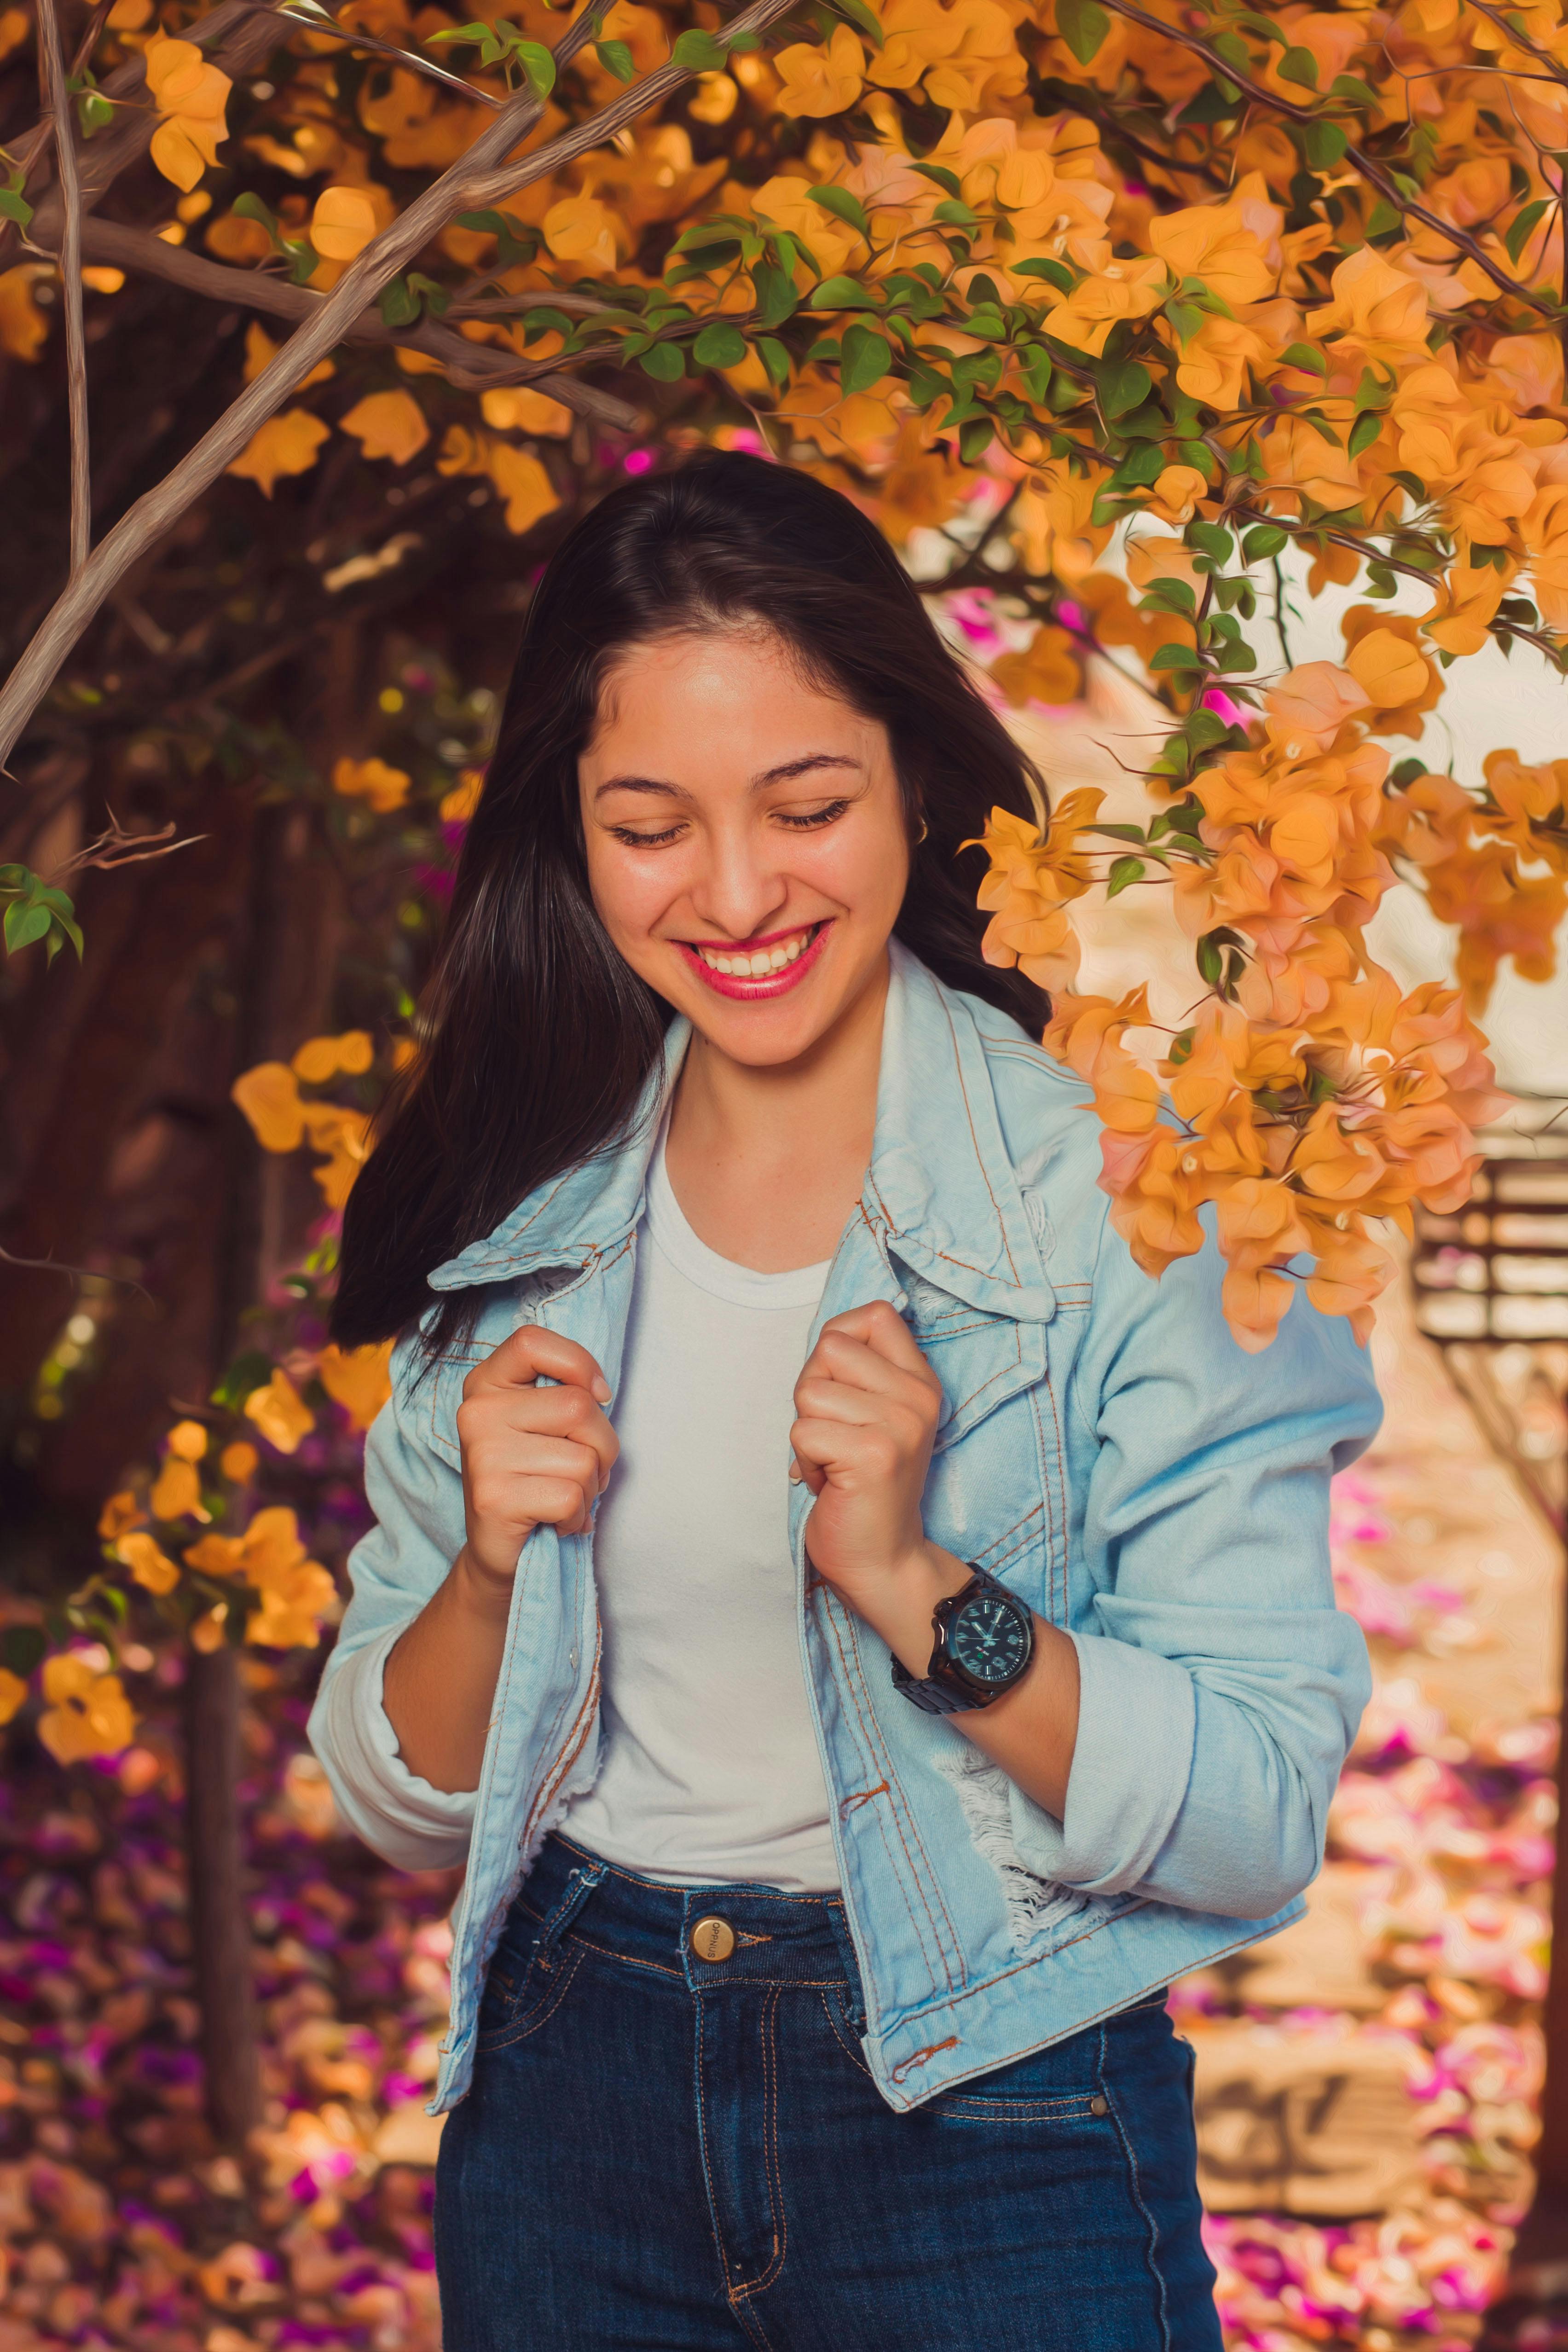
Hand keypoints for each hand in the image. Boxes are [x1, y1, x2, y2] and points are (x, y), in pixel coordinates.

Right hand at [455, 1325, 617, 1587]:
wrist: (498, 1550)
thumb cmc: (534, 1479)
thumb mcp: (544, 1424)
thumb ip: (564, 1394)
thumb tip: (600, 1392)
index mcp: (486, 1383)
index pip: (533, 1341)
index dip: (578, 1364)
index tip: (596, 1395)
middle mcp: (477, 1412)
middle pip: (578, 1406)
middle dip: (602, 1446)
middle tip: (583, 1471)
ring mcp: (483, 1454)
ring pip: (582, 1458)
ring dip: (590, 1488)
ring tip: (564, 1497)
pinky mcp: (494, 1497)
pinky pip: (571, 1496)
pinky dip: (578, 1516)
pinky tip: (556, 1521)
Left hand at [791, 1303, 963, 1659]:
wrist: (885, 1559)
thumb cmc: (865, 1487)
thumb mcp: (877, 1416)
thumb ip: (860, 1372)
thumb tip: (830, 1334)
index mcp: (920, 1381)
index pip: (875, 1314)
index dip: (839, 1340)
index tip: (841, 1385)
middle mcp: (917, 1397)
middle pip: (830, 1346)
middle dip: (813, 1389)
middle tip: (833, 1432)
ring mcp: (899, 1424)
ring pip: (810, 1390)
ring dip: (808, 1431)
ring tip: (835, 1460)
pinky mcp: (873, 1454)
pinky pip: (802, 1431)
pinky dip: (804, 1462)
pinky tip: (831, 1482)